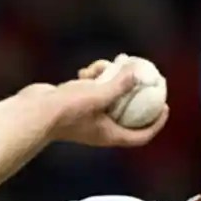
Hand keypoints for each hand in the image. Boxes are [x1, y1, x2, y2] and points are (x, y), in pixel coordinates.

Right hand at [34, 59, 169, 147]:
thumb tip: (142, 73)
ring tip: (108, 65)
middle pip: (127, 113)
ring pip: (108, 96)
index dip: (157, 123)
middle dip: (137, 95)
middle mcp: (100, 128)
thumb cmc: (67, 109)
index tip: (166, 107)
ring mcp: (87, 116)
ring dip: (110, 79)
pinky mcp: (75, 105)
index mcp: (110, 135)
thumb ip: (120, 84)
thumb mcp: (98, 94)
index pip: (141, 135)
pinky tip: (86, 70)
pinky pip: (91, 91)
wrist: (34, 111)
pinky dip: (92, 79)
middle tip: (148, 78)